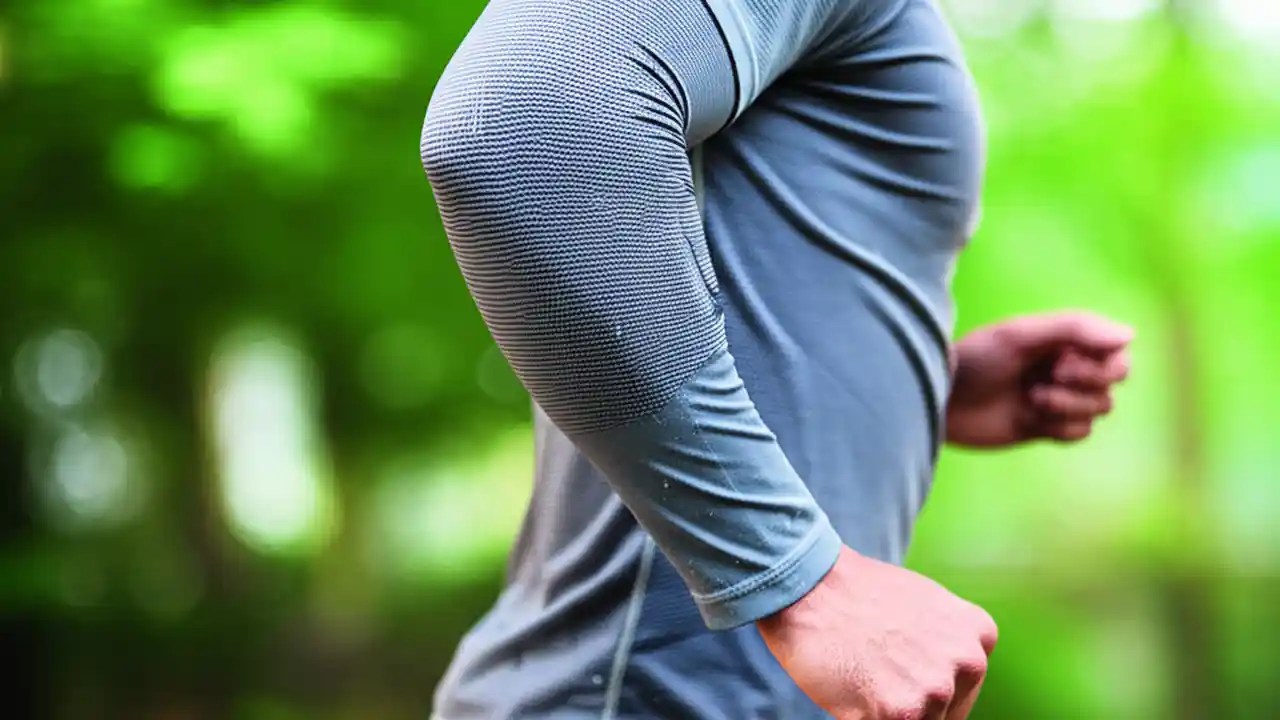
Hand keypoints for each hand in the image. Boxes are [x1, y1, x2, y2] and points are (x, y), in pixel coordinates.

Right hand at [758, 547, 997, 718]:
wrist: (810, 585)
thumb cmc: (857, 593)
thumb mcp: (926, 605)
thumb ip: (947, 643)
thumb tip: (948, 683)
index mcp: (979, 634)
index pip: (962, 690)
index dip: (925, 687)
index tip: (902, 673)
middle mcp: (968, 662)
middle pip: (943, 712)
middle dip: (910, 702)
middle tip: (878, 672)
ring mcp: (936, 689)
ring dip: (886, 711)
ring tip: (864, 674)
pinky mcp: (902, 713)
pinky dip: (864, 718)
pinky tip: (853, 686)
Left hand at [945, 311, 1132, 447]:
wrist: (942, 401)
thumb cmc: (976, 359)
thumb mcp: (1020, 336)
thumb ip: (1075, 329)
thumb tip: (1131, 335)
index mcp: (1063, 338)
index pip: (1116, 349)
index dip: (1102, 360)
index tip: (1063, 358)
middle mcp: (1066, 365)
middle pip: (1115, 379)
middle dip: (1087, 381)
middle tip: (1048, 376)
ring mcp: (1059, 396)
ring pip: (1101, 407)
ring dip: (1069, 405)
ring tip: (1031, 398)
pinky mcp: (1047, 427)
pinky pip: (1080, 432)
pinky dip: (1060, 427)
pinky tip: (1029, 418)